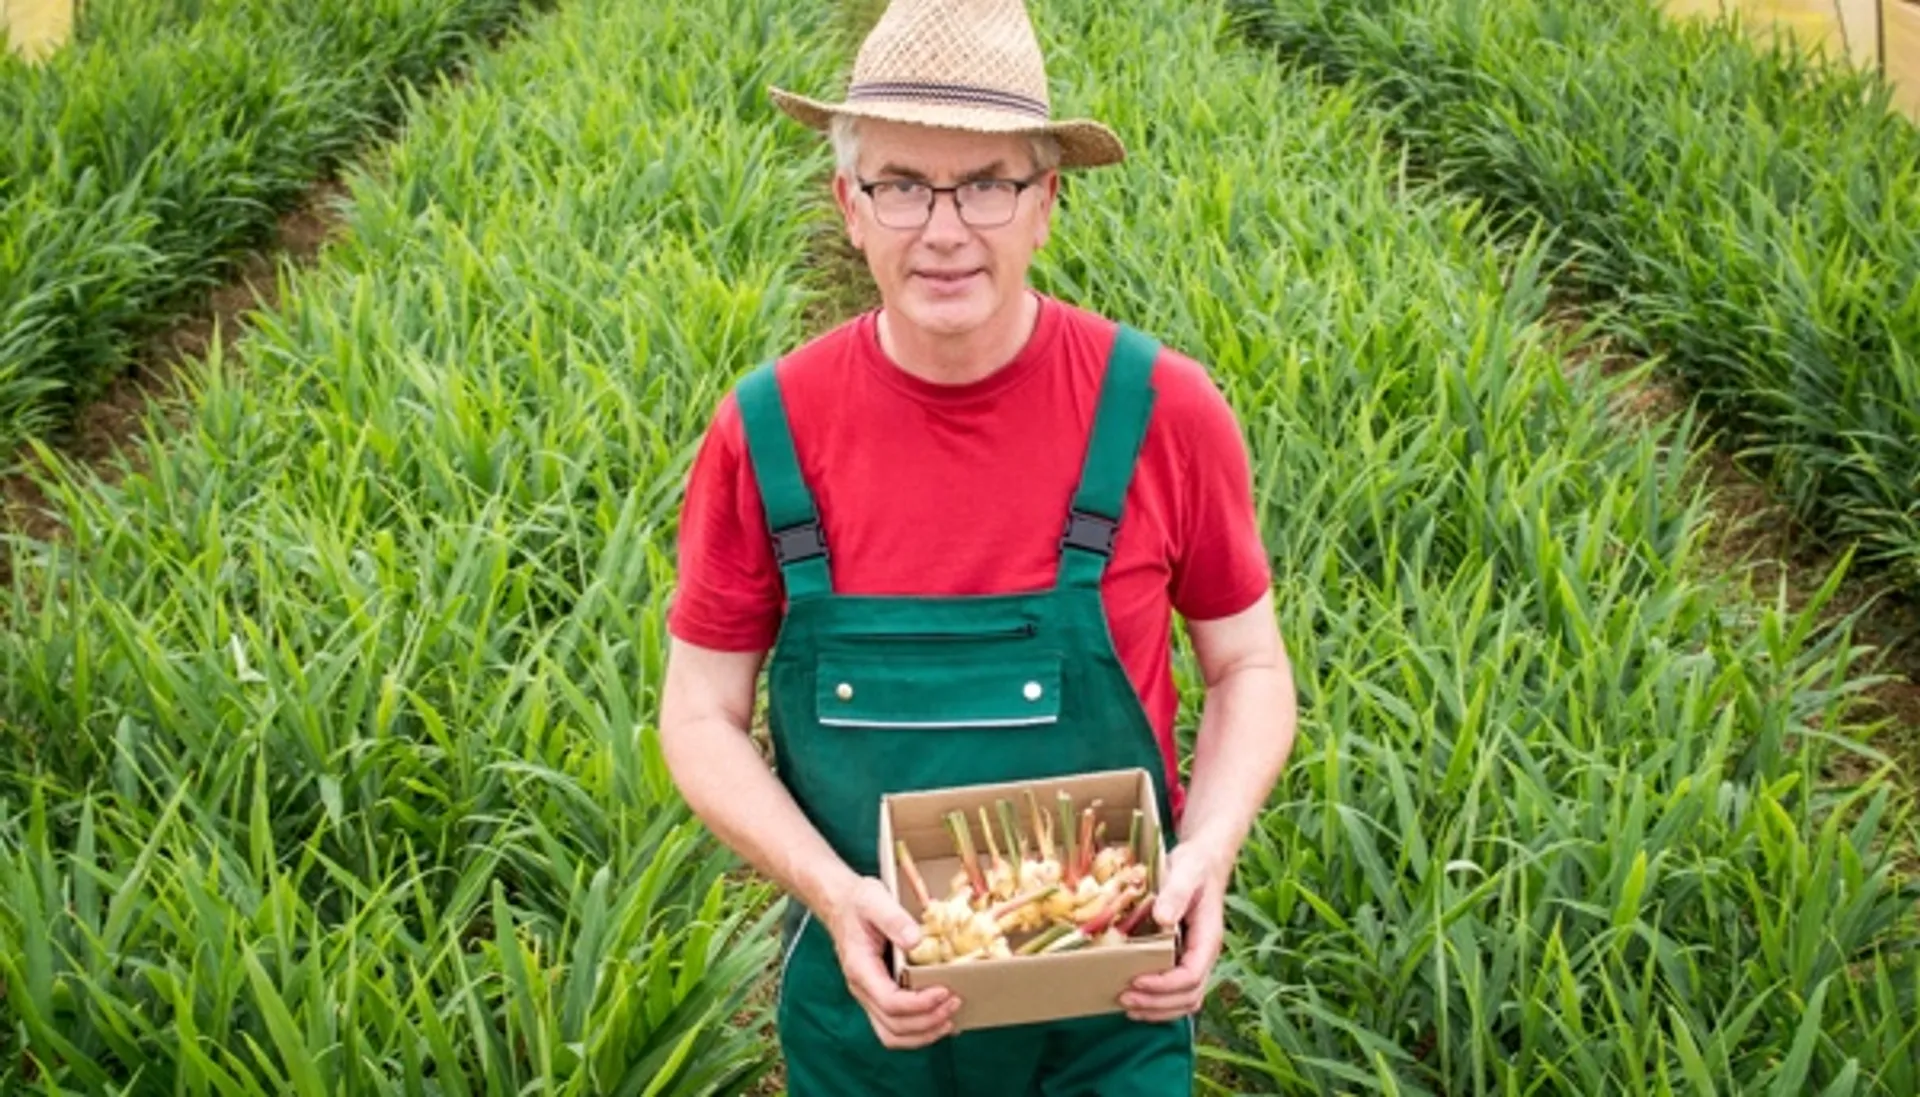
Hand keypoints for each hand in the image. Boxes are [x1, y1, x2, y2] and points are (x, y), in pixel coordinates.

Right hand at [823, 875, 961, 1048]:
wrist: (841, 904)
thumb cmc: (858, 902)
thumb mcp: (874, 900)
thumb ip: (894, 919)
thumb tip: (917, 942)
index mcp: (861, 969)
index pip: (890, 1002)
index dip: (920, 1004)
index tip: (945, 991)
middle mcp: (863, 989)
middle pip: (893, 1026)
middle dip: (928, 1021)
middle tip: (956, 1002)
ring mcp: (869, 996)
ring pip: (893, 1034)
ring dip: (924, 1033)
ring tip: (951, 1020)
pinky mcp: (879, 995)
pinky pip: (895, 1026)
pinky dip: (919, 1030)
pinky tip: (940, 1019)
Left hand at [1120, 843, 1227, 1022]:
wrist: (1202, 861)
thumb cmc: (1194, 866)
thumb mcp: (1186, 872)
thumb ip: (1176, 894)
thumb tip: (1162, 920)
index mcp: (1208, 939)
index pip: (1191, 976)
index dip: (1164, 985)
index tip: (1136, 981)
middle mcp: (1203, 954)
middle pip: (1189, 996)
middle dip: (1157, 1003)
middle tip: (1123, 998)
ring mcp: (1194, 958)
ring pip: (1184, 1000)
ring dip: (1156, 1009)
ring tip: (1126, 1006)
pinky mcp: (1182, 958)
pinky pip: (1175, 992)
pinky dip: (1157, 1002)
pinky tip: (1135, 999)